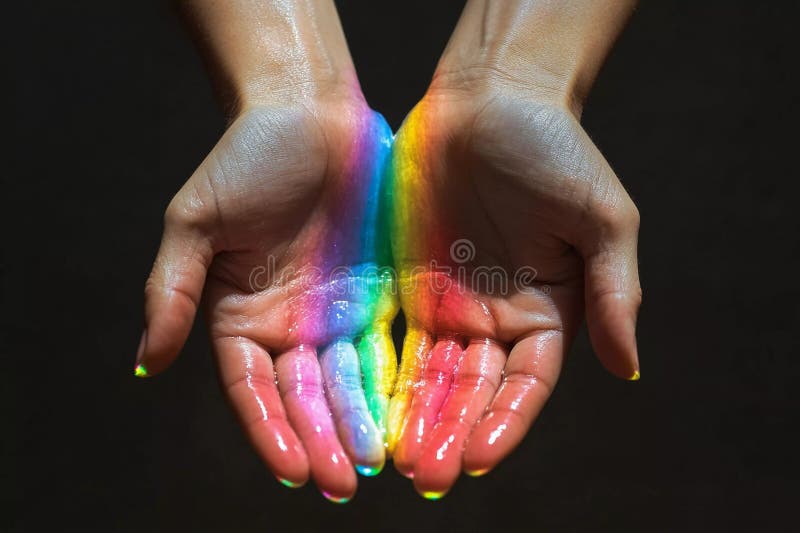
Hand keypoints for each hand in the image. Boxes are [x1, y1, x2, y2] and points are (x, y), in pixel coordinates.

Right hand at [136, 94, 397, 502]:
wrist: (311, 113)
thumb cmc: (247, 158)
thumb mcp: (198, 221)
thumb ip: (172, 289)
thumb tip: (147, 361)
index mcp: (240, 316)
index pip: (253, 388)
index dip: (272, 430)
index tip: (295, 471)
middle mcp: (288, 325)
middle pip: (305, 397)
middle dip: (323, 441)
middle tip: (345, 483)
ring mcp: (335, 314)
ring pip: (348, 383)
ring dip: (360, 424)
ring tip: (378, 464)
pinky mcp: (378, 296)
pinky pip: (387, 349)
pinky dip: (395, 385)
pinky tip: (410, 417)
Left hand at [385, 80, 640, 497]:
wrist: (489, 98)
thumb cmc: (554, 149)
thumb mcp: (600, 216)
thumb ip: (614, 292)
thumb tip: (627, 368)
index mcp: (546, 311)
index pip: (525, 382)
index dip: (504, 421)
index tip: (477, 458)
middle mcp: (497, 318)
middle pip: (471, 390)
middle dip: (450, 432)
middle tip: (424, 475)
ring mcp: (449, 303)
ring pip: (428, 374)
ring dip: (411, 417)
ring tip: (389, 459)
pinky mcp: (406, 283)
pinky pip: (390, 337)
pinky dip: (379, 374)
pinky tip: (361, 406)